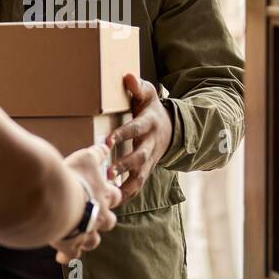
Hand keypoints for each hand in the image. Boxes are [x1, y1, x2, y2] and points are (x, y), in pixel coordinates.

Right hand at [50, 144, 120, 263]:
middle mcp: (99, 216)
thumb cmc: (73, 177)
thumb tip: (106, 144)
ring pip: (93, 240)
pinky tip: (61, 256)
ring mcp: (86, 232)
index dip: (112, 194)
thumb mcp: (86, 158)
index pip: (115, 195)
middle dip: (103, 219)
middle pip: (108, 221)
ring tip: (78, 237)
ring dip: (87, 238)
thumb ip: (96, 153)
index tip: (109, 193)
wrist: (57, 201)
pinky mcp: (71, 244)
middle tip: (94, 216)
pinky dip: (67, 255)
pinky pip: (71, 254)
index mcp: (104, 195)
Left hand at [105, 73, 172, 201]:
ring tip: (109, 194)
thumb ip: (138, 87)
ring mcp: (150, 160)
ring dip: (125, 186)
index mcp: (149, 124)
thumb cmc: (152, 109)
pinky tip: (111, 203)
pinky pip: (138, 186)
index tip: (107, 140)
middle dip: (124, 165)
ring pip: (140, 177)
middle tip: (107, 172)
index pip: (135, 130)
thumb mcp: (148, 94)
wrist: (171, 128)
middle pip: (139, 157)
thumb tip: (128, 76)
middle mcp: (151, 144)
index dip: (122, 135)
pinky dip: (126, 196)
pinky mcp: (146, 171)